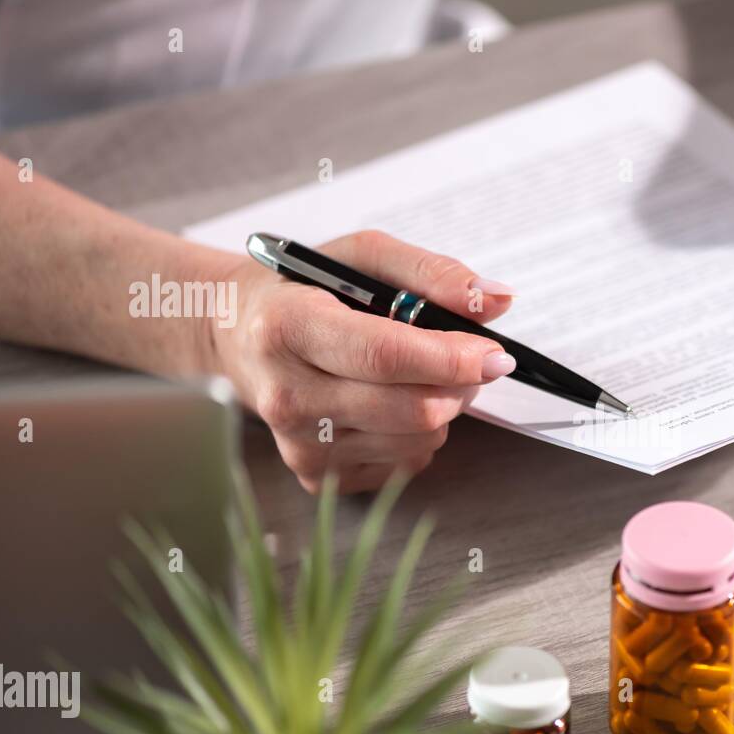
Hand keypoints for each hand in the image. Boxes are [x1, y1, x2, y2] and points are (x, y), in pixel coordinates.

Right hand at [207, 229, 516, 493]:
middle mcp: (287, 395)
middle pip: (412, 410)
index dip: (451, 359)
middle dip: (458, 385)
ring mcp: (298, 444)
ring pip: (417, 441)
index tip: (495, 353)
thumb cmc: (306, 289)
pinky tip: (388, 402)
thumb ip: (432, 273)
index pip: (384, 357)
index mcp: (289, 328)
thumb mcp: (361, 258)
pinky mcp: (314, 475)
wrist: (235, 332)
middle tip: (467, 359)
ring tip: (415, 375)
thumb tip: (498, 301)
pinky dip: (415, 434)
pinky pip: (403, 464)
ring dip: (440, 408)